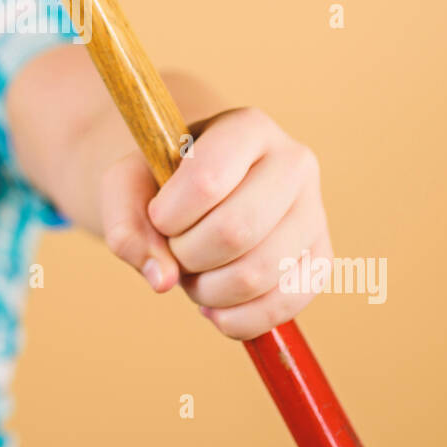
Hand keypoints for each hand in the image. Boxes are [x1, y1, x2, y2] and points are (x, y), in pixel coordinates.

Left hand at [99, 108, 330, 339]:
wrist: (201, 191)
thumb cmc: (163, 182)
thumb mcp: (126, 185)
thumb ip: (125, 225)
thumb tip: (162, 279)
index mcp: (246, 127)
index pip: (208, 180)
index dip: (169, 216)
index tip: (157, 218)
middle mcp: (293, 161)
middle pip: (235, 231)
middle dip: (187, 256)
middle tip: (175, 250)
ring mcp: (314, 210)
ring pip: (259, 274)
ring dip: (208, 291)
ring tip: (194, 275)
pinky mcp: (321, 257)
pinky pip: (285, 305)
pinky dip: (238, 319)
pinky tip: (215, 306)